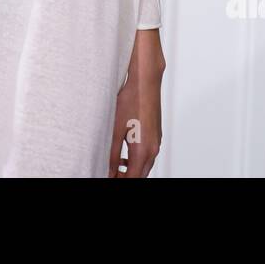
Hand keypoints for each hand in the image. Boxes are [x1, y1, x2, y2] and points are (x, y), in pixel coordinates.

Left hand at [107, 28, 165, 176]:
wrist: (145, 83)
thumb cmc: (131, 101)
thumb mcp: (115, 130)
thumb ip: (112, 154)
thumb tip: (109, 169)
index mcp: (143, 150)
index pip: (132, 178)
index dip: (118, 180)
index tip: (108, 177)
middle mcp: (153, 149)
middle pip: (140, 175)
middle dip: (125, 177)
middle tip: (110, 174)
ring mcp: (156, 142)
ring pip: (145, 166)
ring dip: (132, 170)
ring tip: (115, 167)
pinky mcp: (156, 136)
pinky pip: (148, 155)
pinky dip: (137, 160)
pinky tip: (125, 155)